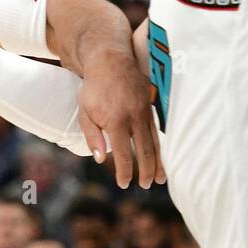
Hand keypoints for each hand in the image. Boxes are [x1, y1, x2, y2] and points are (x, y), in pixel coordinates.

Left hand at [78, 46, 164, 189]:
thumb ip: (92, 136)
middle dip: (146, 171)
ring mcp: (145, 112)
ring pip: (155, 142)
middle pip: (144, 151)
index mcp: (116, 121)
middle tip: (145, 185)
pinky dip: (160, 146)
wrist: (111, 61)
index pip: (122, 153)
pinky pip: (157, 130)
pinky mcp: (150, 106)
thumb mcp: (85, 112)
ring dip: (158, 162)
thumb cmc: (94, 88)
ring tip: (161, 179)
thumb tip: (100, 160)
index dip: (124, 171)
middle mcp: (134, 118)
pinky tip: (162, 157)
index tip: (124, 184)